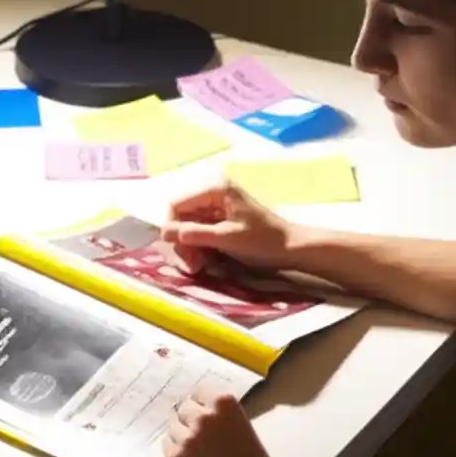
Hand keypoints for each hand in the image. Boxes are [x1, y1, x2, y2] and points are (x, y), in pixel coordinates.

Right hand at [161, 182, 300, 273]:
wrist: (291, 248)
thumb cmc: (263, 241)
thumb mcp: (227, 238)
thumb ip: (195, 233)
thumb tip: (164, 232)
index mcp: (215, 189)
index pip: (177, 205)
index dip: (173, 228)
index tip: (181, 252)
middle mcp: (213, 194)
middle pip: (181, 217)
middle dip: (182, 242)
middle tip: (192, 266)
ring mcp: (216, 208)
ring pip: (187, 227)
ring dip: (189, 248)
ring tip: (199, 267)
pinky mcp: (220, 221)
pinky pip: (198, 233)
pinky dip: (198, 248)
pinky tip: (205, 262)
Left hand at [162, 386, 272, 456]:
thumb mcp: (244, 430)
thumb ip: (223, 416)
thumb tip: (202, 410)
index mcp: (225, 404)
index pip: (201, 390)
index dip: (203, 403)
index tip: (206, 410)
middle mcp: (203, 417)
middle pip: (184, 408)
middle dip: (191, 419)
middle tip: (202, 434)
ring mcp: (186, 439)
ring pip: (173, 428)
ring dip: (182, 436)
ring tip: (199, 450)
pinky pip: (168, 447)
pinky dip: (177, 454)